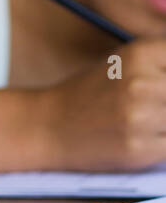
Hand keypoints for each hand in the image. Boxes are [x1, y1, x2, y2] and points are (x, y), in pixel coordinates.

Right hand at [43, 39, 165, 170]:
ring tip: (153, 120)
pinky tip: (153, 138)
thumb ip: (163, 63)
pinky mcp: (141, 149)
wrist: (49, 125)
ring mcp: (141, 117)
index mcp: (140, 53)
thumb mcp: (126, 62)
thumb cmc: (92, 95)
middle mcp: (142, 82)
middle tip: (158, 104)